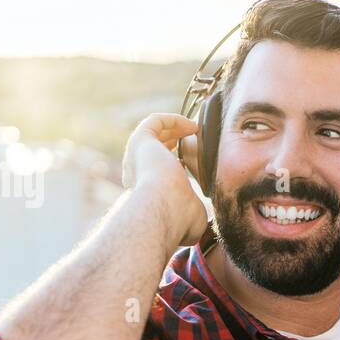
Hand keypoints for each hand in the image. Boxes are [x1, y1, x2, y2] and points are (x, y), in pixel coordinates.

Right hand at [122, 113, 210, 245]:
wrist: (164, 209)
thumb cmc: (178, 220)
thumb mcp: (191, 218)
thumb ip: (193, 213)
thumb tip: (202, 218)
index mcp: (147, 193)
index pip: (157, 172)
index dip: (175, 163)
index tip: (192, 161)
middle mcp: (137, 173)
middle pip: (153, 150)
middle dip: (172, 141)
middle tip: (192, 138)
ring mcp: (137, 156)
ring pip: (153, 134)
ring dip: (173, 128)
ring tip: (193, 128)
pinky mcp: (141, 140)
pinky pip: (154, 121)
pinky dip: (173, 120)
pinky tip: (191, 125)